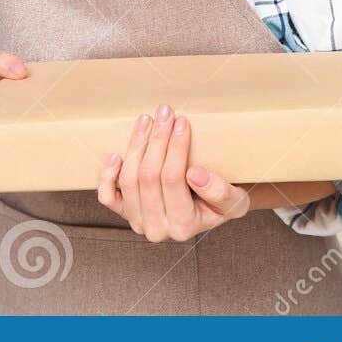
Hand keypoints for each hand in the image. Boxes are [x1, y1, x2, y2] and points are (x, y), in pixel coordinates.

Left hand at [97, 105, 250, 240]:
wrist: (208, 211)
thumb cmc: (221, 203)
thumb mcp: (234, 201)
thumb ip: (220, 192)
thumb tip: (195, 174)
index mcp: (184, 227)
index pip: (173, 179)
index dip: (175, 148)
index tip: (182, 122)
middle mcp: (157, 229)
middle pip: (148, 177)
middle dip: (157, 140)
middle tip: (165, 113)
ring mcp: (137, 221)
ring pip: (129, 179)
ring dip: (136, 146)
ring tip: (147, 121)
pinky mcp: (123, 213)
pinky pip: (107, 196)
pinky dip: (107, 175)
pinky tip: (116, 153)